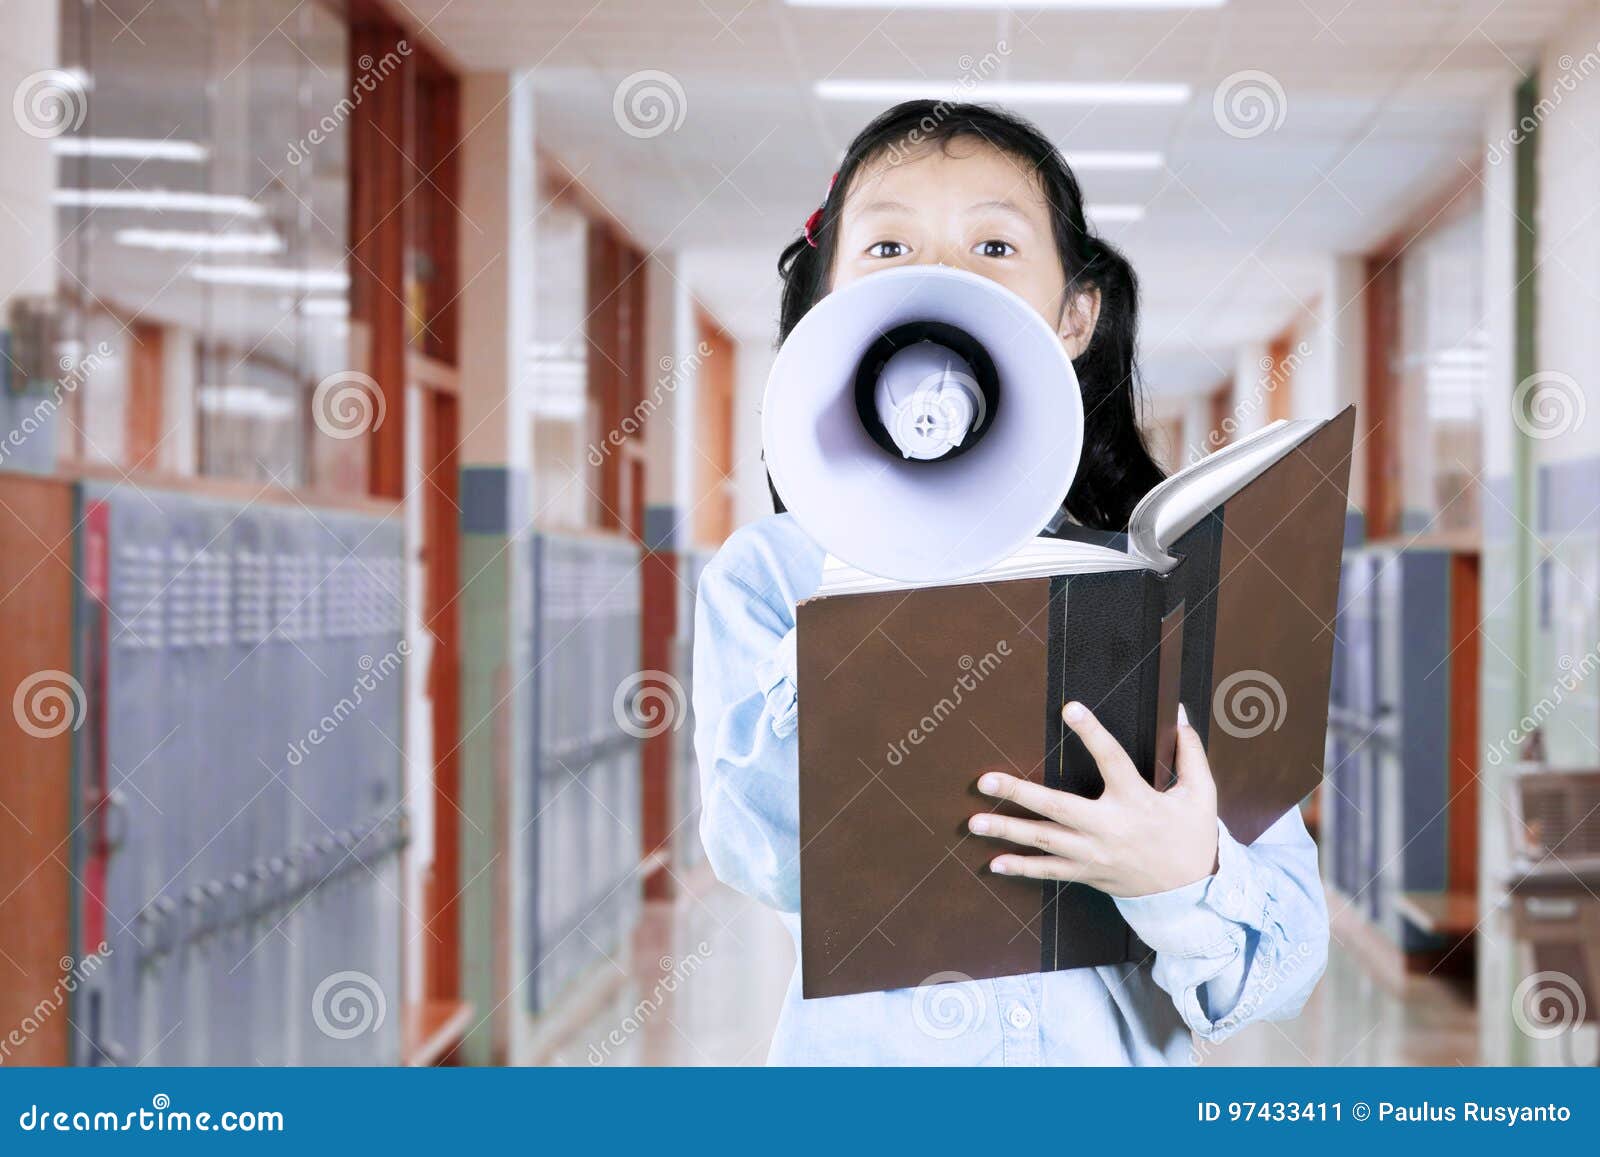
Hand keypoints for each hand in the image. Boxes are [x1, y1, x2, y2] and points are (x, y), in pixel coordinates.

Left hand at [967, 701, 1218, 897]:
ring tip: (974, 823)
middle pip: (1057, 807)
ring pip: (1045, 841)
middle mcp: (1110, 828)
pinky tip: (994, 863)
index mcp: (1137, 801)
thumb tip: (1180, 711)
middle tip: (985, 780)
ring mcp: (1095, 855)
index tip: (1070, 708)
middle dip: (1019, 793)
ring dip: (1007, 831)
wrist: (1193, 891)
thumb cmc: (1193, 836)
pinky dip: (1022, 869)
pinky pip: (1050, 873)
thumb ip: (1190, 752)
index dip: (1092, 733)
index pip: (1112, 759)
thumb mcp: (1202, 793)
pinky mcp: (1089, 874)